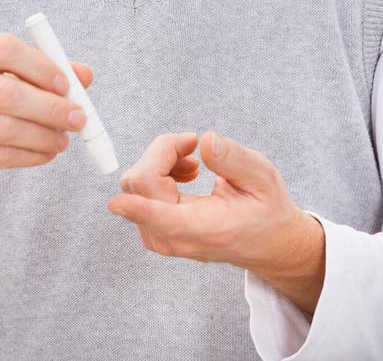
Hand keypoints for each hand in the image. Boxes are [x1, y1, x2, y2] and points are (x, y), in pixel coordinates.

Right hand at [0, 32, 92, 198]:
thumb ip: (39, 70)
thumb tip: (84, 76)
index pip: (4, 49)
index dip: (40, 67)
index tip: (68, 85)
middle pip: (7, 92)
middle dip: (50, 108)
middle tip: (78, 119)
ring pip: (5, 129)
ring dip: (43, 136)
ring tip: (63, 140)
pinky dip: (29, 156)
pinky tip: (45, 154)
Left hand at [106, 131, 324, 314]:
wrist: (266, 241)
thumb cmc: (266, 209)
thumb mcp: (264, 178)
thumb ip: (234, 159)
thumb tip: (205, 141)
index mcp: (206, 229)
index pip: (163, 218)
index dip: (138, 207)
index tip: (115, 202)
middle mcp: (176, 238)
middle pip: (142, 184)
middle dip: (162, 151)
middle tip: (193, 146)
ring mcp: (161, 237)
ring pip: (135, 184)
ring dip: (160, 161)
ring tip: (194, 165)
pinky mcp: (154, 230)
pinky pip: (138, 191)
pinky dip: (157, 171)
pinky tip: (185, 173)